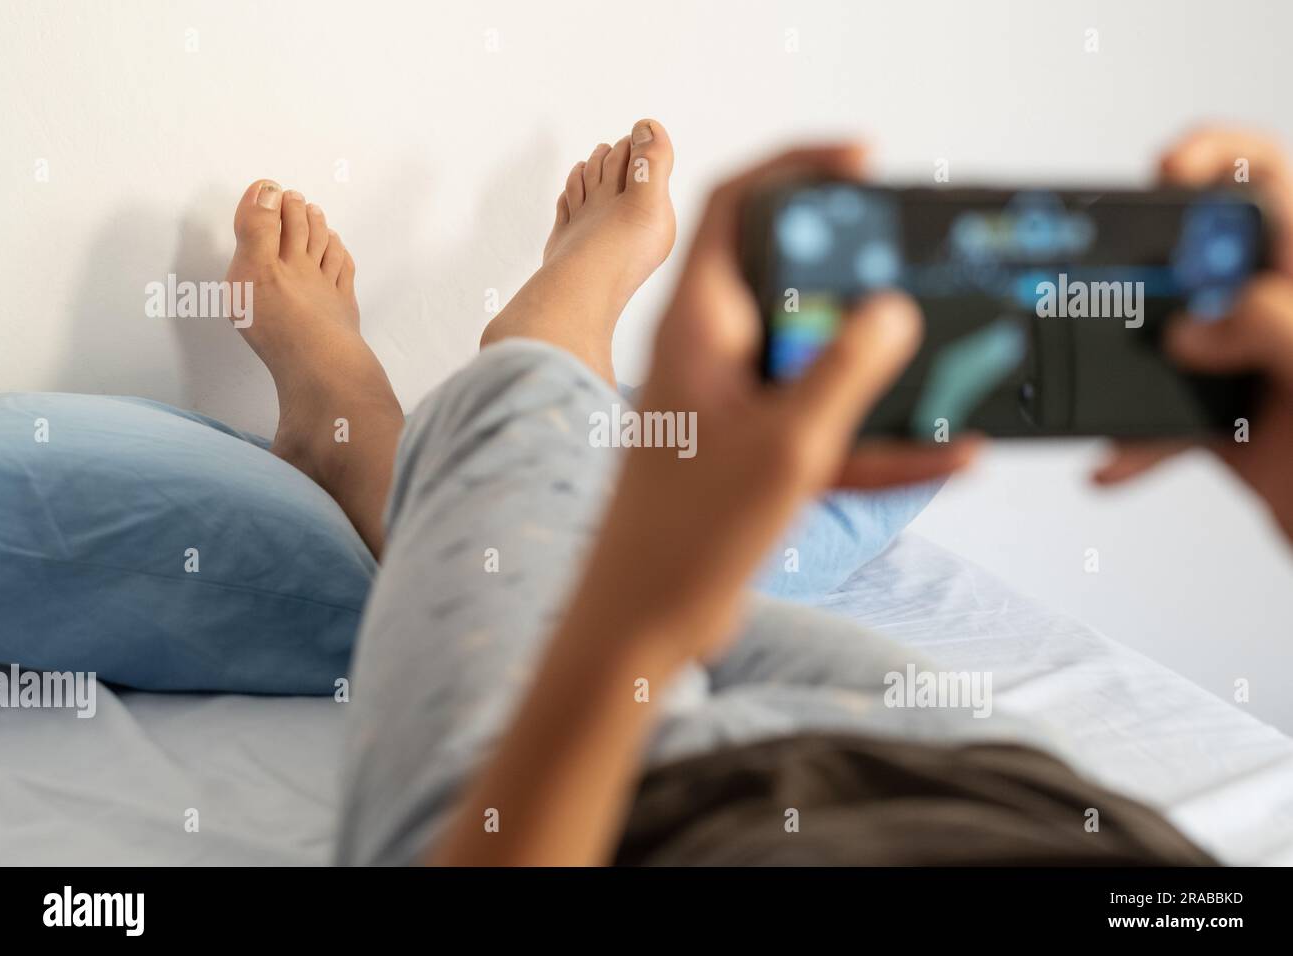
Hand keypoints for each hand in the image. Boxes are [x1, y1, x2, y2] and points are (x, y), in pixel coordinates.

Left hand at [579, 145, 978, 670]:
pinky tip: (949, 457)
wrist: (638, 625)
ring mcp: (732, 403)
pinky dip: (879, 439)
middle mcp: (711, 352)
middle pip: (787, 274)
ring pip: (815, 353)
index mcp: (698, 326)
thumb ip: (844, 372)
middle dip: (855, 266)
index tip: (862, 159)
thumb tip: (894, 309)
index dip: (797, 166)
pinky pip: (826, 427)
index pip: (736, 205)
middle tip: (917, 267)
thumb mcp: (784, 446)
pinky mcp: (751, 452)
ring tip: (952, 357)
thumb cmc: (683, 538)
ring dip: (876, 358)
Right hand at [1094, 128, 1292, 542]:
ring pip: (1164, 343)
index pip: (1270, 182)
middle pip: (1196, 260)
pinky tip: (1113, 458)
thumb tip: (1196, 327)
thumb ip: (1276, 327)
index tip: (1167, 178)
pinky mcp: (1223, 425)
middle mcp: (1279, 312)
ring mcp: (1249, 367)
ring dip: (1122, 367)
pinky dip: (1129, 441)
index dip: (1217, 162)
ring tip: (1102, 381)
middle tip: (1126, 297)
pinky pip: (1158, 418)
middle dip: (1147, 274)